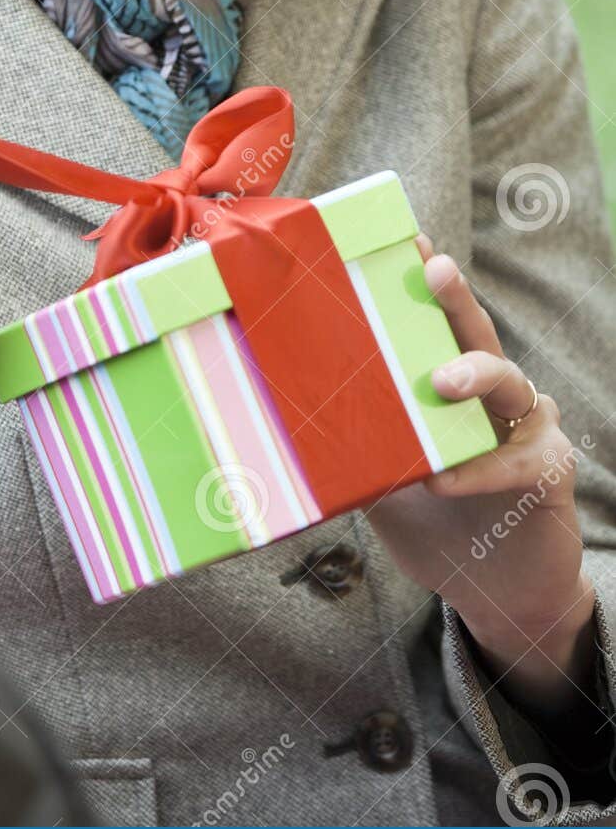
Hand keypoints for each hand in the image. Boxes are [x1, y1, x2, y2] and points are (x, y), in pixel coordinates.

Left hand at [365, 235, 591, 654]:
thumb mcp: (380, 480)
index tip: (405, 237)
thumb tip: (280, 422)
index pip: (433, 320)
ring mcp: (526, 425)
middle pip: (474, 331)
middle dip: (453, 296)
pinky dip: (478, 470)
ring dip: (474, 376)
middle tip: (434, 269)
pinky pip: (515, 461)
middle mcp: (492, 390)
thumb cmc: (433, 522)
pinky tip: (445, 480)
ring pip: (507, 381)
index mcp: (448, 379)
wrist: (494, 591)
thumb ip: (354, 447)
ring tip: (442, 381)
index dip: (420, 277)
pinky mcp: (548, 469)